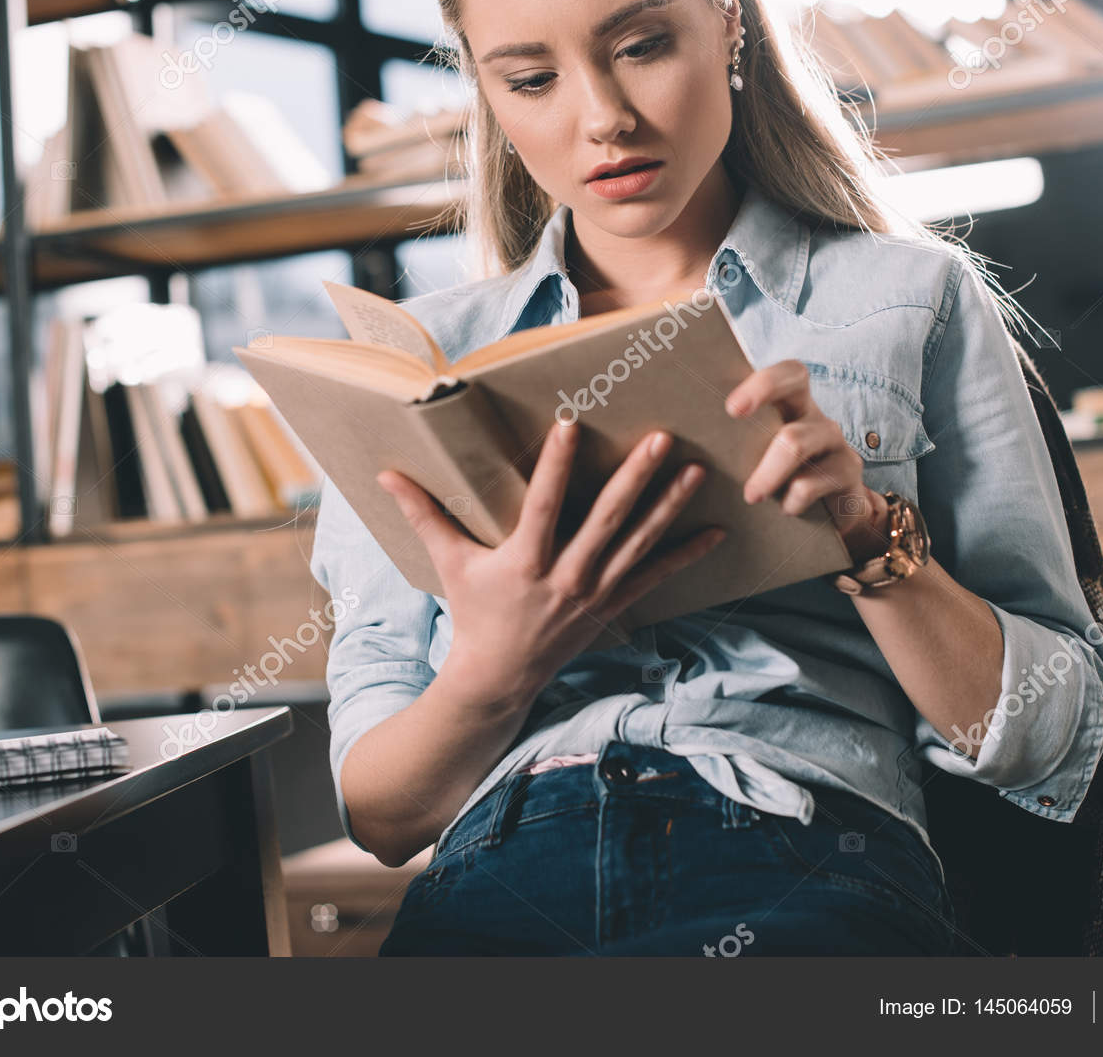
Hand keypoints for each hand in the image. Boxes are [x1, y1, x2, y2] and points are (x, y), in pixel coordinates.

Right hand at [375, 421, 724, 712]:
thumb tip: (386, 474)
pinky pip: (655, 578)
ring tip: (695, 471)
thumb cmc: (473, 613)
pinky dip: (686, 556)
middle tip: (660, 439)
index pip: (542, 504)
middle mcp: (565, 577)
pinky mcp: (612, 607)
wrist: (499, 678)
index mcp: (524, 561)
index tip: (571, 423)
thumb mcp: (448, 564)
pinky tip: (716, 532)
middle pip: (605, 521)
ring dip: (669, 507)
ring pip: (638, 544)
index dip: (556, 465)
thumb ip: (423, 515)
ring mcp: (594, 594)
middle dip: (634, 479)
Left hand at [724, 358, 889, 561]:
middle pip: (797, 380)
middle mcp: (814, 415)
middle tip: (731, 414)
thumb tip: (670, 439)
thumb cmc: (778, 483)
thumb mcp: (756, 460)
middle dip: (761, 390)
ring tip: (750, 496)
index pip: (785, 372)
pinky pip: (812, 483)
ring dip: (767, 470)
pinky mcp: (848, 474)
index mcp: (791, 406)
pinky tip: (784, 510)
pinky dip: (791, 500)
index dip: (761, 380)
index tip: (730, 406)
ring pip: (796, 441)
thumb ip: (729, 445)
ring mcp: (835, 442)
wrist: (830, 518)